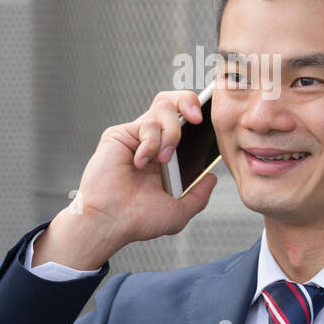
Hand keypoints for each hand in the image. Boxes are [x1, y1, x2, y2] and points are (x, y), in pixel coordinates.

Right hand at [32, 90, 217, 268]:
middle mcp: (152, 142)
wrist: (111, 222)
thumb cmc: (138, 220)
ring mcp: (136, 136)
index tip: (210, 122)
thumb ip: (198, 195)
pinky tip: (141, 163)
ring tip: (164, 159)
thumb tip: (212, 178)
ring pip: (164, 107)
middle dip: (189, 101)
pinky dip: (151, 143)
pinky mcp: (120, 134)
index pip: (185, 122)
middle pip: (173, 101)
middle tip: (197, 119)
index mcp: (166, 157)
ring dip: (172, 133)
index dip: (198, 114)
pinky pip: (147, 124)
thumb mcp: (178, 211)